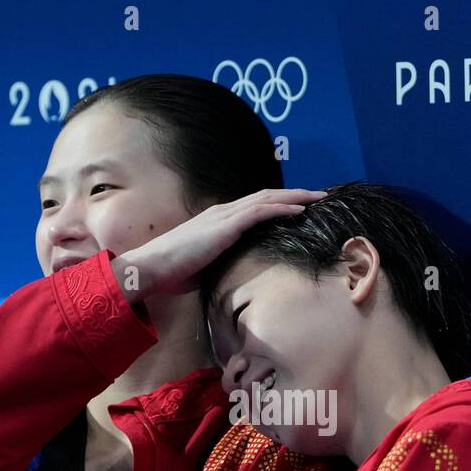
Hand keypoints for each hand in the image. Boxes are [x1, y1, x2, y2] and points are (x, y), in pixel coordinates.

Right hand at [111, 188, 326, 303]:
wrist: (152, 268)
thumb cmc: (172, 272)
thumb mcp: (203, 266)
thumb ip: (220, 263)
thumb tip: (233, 275)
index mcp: (217, 220)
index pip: (253, 206)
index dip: (277, 204)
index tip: (299, 207)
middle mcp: (222, 212)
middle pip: (265, 197)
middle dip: (294, 195)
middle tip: (318, 195)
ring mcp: (224, 216)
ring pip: (267, 199)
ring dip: (295, 198)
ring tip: (317, 198)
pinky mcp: (225, 226)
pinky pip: (260, 212)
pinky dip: (281, 209)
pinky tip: (299, 211)